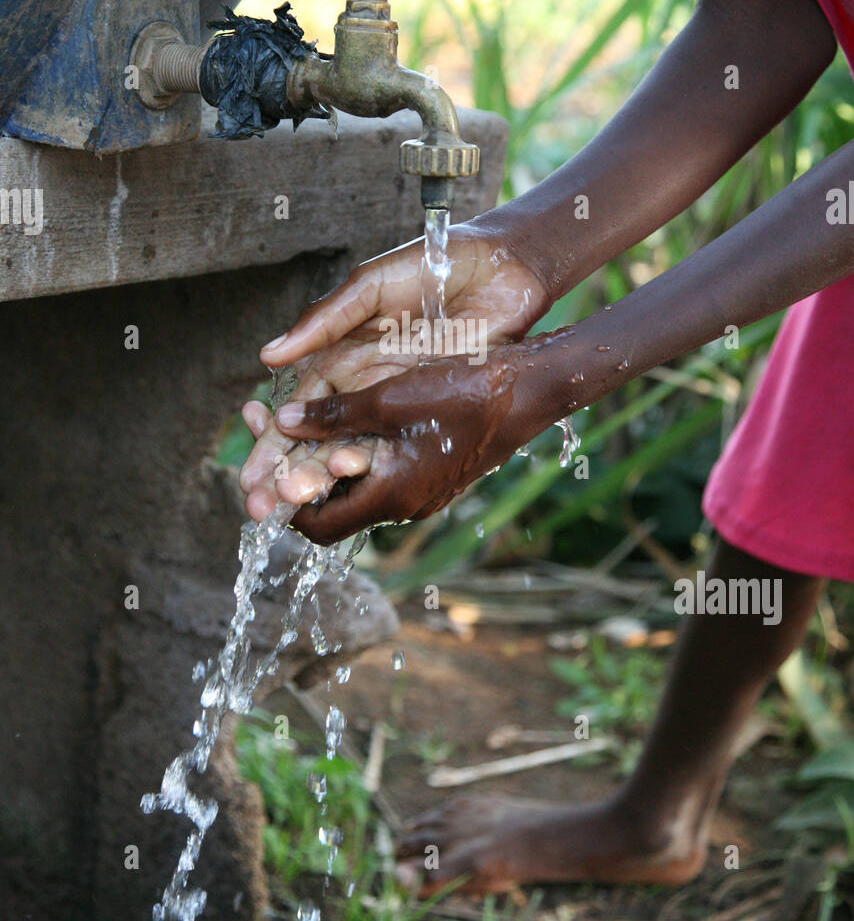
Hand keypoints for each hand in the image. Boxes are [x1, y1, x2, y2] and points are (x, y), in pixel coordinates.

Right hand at [239, 223, 549, 520]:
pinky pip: (403, 443)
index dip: (274, 442)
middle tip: (261, 507)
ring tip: (298, 508)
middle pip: (322, 439)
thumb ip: (325, 319)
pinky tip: (350, 492)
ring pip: (358, 449)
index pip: (300, 408)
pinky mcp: (437, 407)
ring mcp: (402, 399)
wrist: (504, 267)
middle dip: (290, 473)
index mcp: (343, 352)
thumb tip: (268, 357)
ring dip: (327, 480)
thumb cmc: (434, 264)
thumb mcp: (372, 285)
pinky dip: (376, 467)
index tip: (249, 475)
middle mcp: (367, 383)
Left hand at [271, 345, 531, 543]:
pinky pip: (379, 473)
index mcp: (391, 497)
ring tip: (289, 415)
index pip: (317, 528)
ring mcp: (419, 492)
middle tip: (262, 428)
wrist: (527, 392)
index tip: (258, 471)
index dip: (282, 506)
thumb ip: (332, 415)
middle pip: (331, 506)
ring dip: (317, 456)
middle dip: (290, 470)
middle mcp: (403, 505)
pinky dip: (349, 450)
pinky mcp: (431, 474)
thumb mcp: (389, 400)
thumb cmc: (463, 395)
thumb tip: (282, 423)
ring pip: (354, 486)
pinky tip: (336, 415)